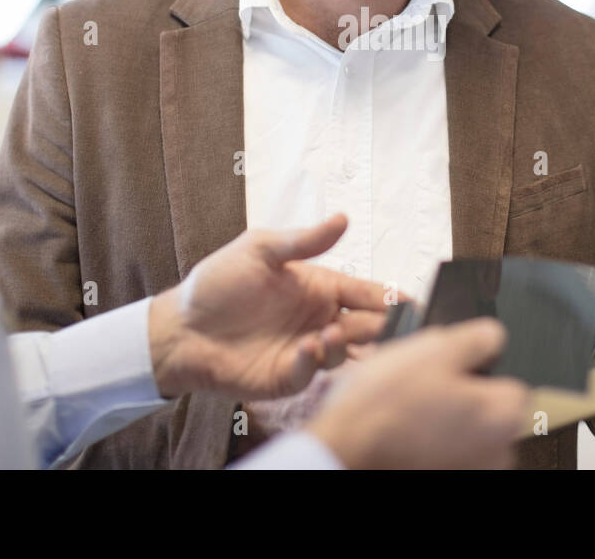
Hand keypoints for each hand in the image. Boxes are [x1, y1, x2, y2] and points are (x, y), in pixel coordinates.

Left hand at [148, 213, 387, 399]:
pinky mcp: (288, 376)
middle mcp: (319, 319)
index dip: (391, 298)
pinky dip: (318, 361)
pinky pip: (314, 372)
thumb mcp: (260, 249)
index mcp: (320, 287)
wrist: (180, 326)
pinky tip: (309, 346)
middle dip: (379, 325)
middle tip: (379, 324)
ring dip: (349, 344)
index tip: (414, 303)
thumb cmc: (218, 283)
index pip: (366, 293)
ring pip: (348, 352)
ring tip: (334, 332)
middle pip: (367, 325)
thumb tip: (343, 218)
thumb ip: (303, 241)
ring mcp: (306, 349)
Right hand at [305, 317, 530, 468]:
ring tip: (407, 411)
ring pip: (464, 435)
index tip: (453, 368)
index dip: (479, 370)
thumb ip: (478, 338)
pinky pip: (445, 455)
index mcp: (503, 416)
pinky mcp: (444, 478)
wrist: (346, 450)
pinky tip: (404, 433)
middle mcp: (497, 452)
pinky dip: (430, 445)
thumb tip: (494, 336)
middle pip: (489, 412)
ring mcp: (471, 472)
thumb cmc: (386, 407)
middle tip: (424, 387)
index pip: (512, 383)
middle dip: (462, 398)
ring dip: (444, 423)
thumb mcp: (434, 349)